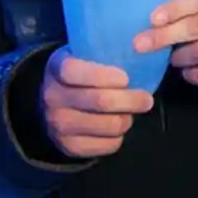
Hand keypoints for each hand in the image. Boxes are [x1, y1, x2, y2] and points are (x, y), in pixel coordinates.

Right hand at [40, 46, 154, 157]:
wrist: (51, 106)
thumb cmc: (78, 76)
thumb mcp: (81, 55)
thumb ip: (102, 53)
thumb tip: (142, 50)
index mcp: (55, 68)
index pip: (75, 71)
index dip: (104, 75)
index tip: (125, 78)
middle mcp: (52, 97)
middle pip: (100, 101)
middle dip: (131, 100)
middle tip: (146, 99)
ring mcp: (58, 125)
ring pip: (109, 125)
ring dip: (127, 119)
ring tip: (130, 112)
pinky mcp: (70, 147)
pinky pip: (108, 145)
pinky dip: (119, 137)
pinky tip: (116, 126)